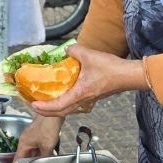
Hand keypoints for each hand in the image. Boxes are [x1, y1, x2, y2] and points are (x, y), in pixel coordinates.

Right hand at [7, 115, 62, 162]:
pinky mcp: (38, 135)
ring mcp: (31, 138)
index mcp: (23, 144)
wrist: (53, 113)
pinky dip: (38, 154)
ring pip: (31, 153)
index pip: (16, 161)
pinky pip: (36, 148)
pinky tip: (44, 158)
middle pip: (23, 157)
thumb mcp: (47, 146)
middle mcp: (25, 141)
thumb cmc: (47, 127)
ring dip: (33, 161)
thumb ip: (44, 157)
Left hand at [31, 44, 146, 117]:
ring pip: (69, 110)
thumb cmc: (111, 69)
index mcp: (80, 93)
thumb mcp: (88, 55)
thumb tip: (67, 49)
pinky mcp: (93, 97)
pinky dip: (66, 103)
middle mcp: (83, 100)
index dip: (44, 107)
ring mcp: (89, 100)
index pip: (58, 106)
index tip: (33, 104)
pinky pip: (75, 104)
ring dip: (56, 108)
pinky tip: (64, 94)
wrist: (128, 75)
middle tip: (35, 106)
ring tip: (46, 102)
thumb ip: (74, 50)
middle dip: (46, 112)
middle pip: (61, 112)